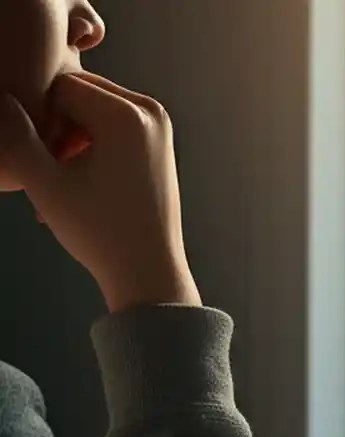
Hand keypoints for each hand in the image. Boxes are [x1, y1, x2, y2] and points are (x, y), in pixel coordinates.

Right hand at [0, 73, 199, 311]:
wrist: (148, 270)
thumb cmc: (98, 231)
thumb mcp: (44, 182)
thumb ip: (15, 135)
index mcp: (128, 114)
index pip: (59, 86)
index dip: (38, 118)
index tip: (39, 160)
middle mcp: (150, 111)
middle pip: (78, 94)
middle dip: (55, 126)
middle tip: (47, 172)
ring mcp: (158, 126)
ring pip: (91, 111)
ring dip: (67, 139)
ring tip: (58, 183)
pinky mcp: (158, 143)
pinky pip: (110, 127)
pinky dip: (88, 147)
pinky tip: (75, 183)